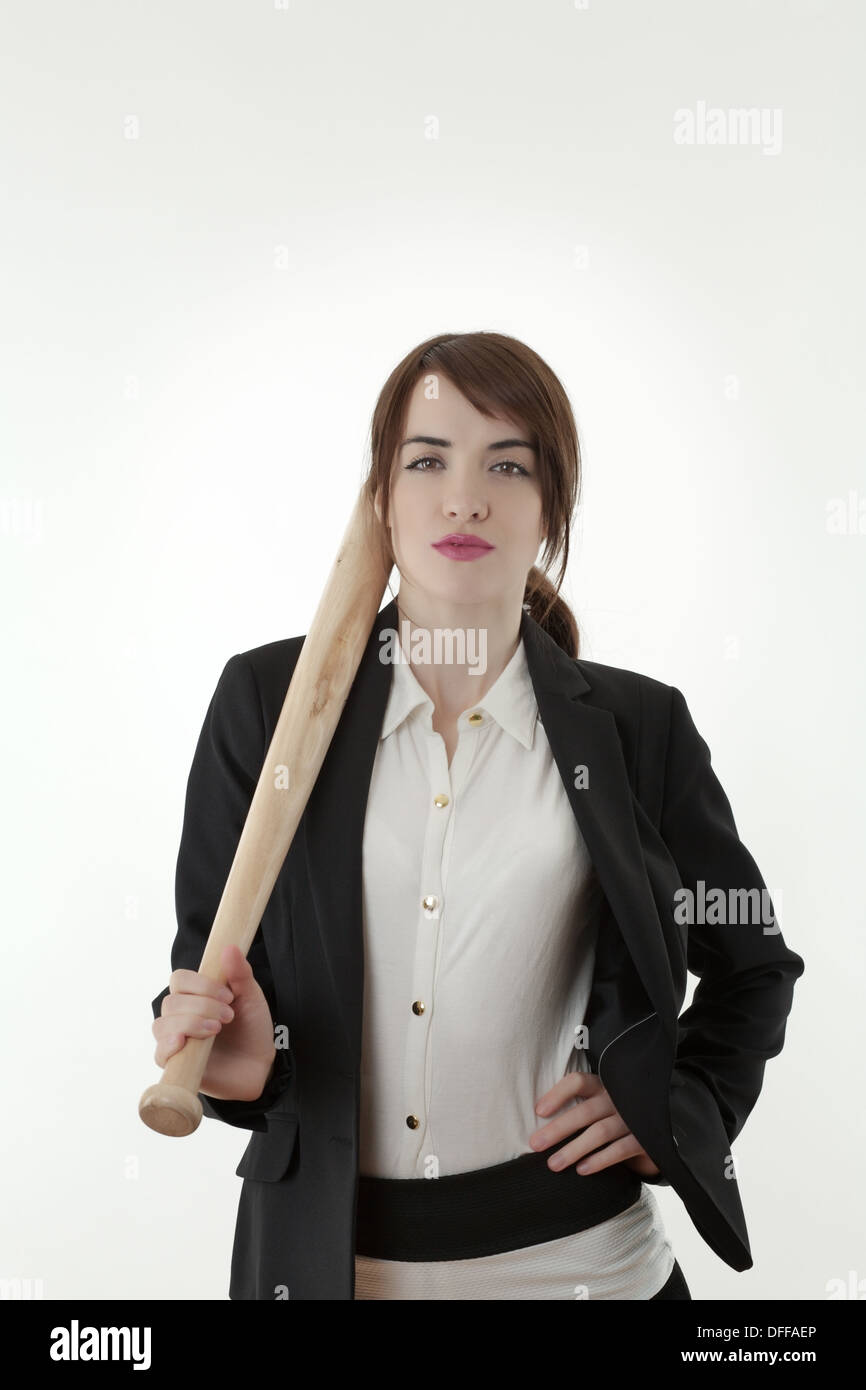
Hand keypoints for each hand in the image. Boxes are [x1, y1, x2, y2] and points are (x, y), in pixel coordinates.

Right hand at [153, 944, 275, 1101]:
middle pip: (171, 1002)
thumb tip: (229, 948)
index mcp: (196, 996)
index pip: (179, 980)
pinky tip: (183, 1043)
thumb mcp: (251, 998)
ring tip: (216, 1030)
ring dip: (190, 1023)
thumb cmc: (252, 1029)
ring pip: (162, 1025)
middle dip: (201, 1006)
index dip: (200, 984)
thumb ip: (240, 974)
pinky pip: (159, 1053)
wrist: (260, 1065)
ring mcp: (177, 1040)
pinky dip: (168, 1045)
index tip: (228, 996)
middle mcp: (181, 1016)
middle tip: (228, 1016)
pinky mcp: (176, 1064)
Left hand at [529, 1071, 660, 1177]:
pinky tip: (582, 1170)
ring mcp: (632, 1118)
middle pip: (584, 1111)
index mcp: (602, 1085)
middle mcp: (616, 1099)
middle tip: (534, 1144)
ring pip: (599, 1132)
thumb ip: (577, 1107)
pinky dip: (600, 1160)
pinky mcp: (645, 1139)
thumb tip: (538, 1126)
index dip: (557, 1094)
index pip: (577, 1081)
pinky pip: (620, 1150)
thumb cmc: (615, 1116)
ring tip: (553, 1165)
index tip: (538, 1111)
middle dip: (558, 1129)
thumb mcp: (599, 1104)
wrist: (659, 1129)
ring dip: (574, 1149)